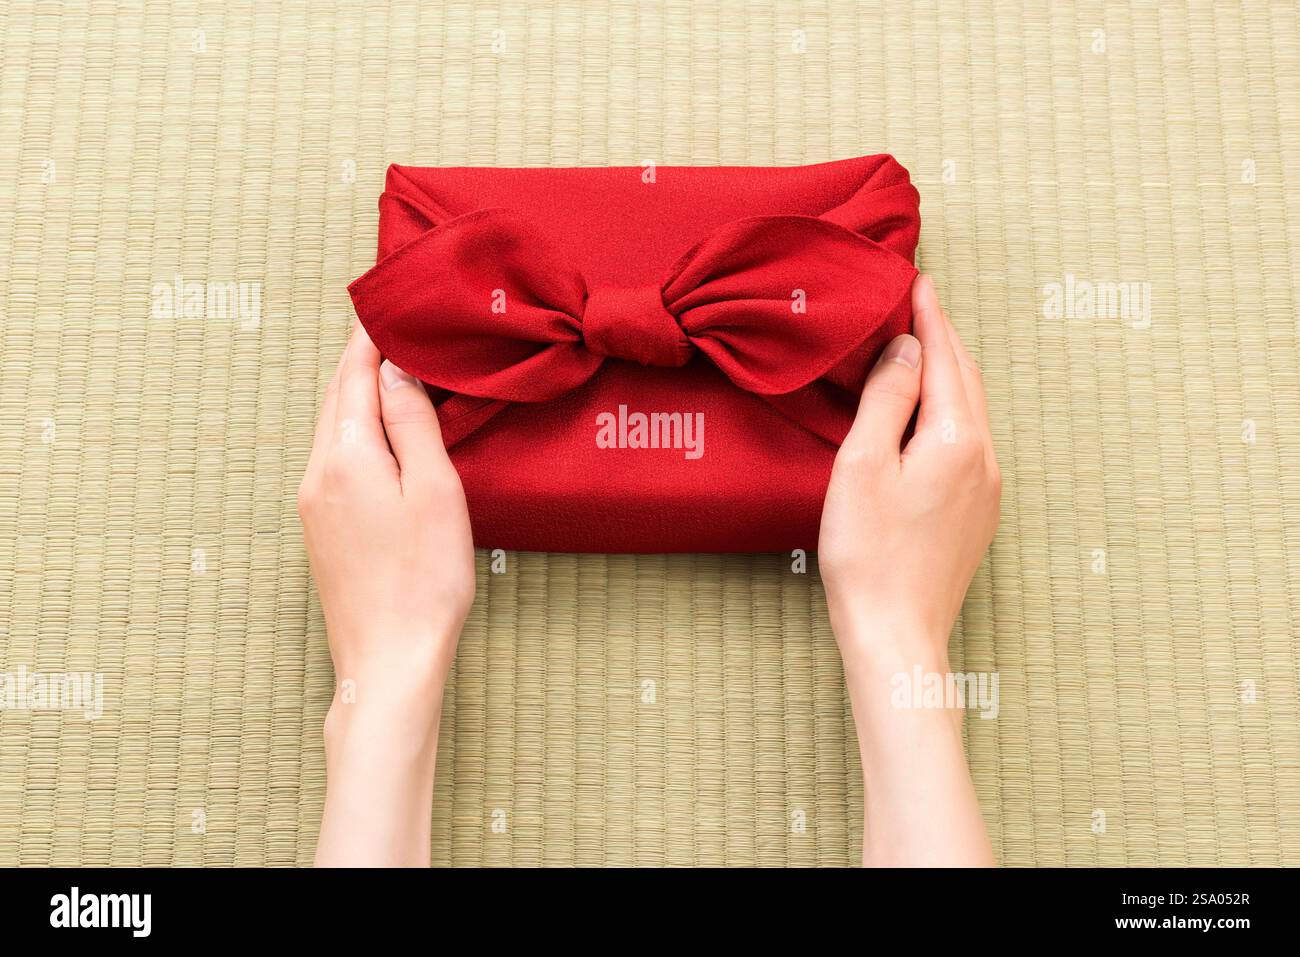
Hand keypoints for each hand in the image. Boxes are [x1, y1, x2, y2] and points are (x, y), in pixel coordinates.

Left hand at [298, 323, 474, 865]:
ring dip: (357, 391)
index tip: (391, 303)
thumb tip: (395, 369)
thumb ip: (413, 423)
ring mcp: (314, 503)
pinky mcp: (321, 528)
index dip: (372, 335)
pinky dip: (356, 427)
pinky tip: (381, 431)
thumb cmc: (424, 580)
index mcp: (345, 456)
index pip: (355, 374)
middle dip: (360, 357)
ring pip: (333, 427)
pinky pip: (335, 456)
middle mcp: (318, 472)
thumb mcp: (434, 491)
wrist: (388, 661)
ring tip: (389, 366)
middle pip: (336, 396)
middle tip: (390, 323)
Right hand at [820, 274, 999, 669]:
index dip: (930, 316)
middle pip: (965, 380)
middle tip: (921, 302)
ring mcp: (986, 489)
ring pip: (969, 410)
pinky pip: (967, 440)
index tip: (918, 280)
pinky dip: (948, 408)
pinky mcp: (977, 514)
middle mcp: (983, 459)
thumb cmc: (868, 555)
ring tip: (923, 346)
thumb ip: (886, 397)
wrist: (897, 635)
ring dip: (948, 372)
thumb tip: (908, 346)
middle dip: (944, 337)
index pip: (944, 358)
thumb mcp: (862, 464)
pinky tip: (928, 411)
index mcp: (955, 439)